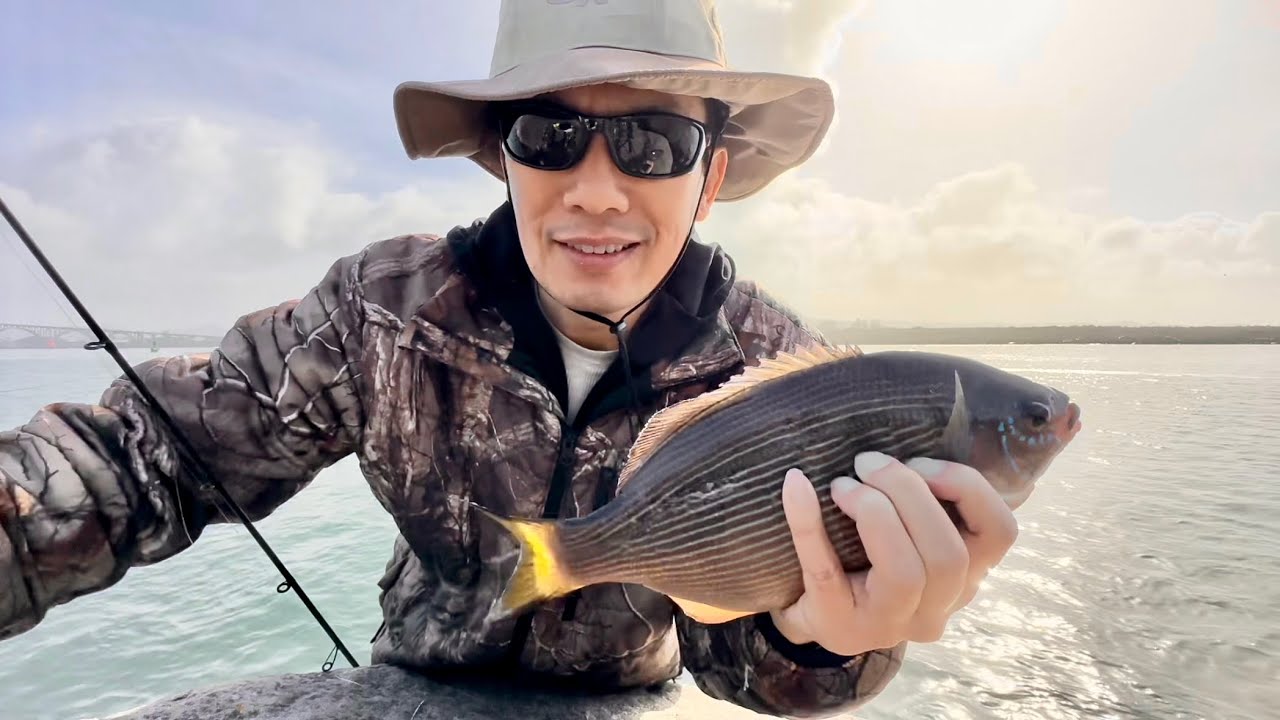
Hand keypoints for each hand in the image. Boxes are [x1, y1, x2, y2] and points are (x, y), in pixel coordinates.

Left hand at [768, 451, 1019, 655]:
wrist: (811, 614)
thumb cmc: (867, 560)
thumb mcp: (911, 535)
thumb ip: (927, 499)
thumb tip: (913, 434)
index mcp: (963, 578)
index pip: (999, 533)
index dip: (968, 488)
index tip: (921, 463)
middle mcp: (937, 610)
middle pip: (948, 552)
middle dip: (907, 493)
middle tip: (866, 462)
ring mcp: (890, 625)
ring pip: (907, 571)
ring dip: (873, 510)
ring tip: (842, 484)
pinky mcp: (839, 625)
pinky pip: (824, 570)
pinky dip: (807, 521)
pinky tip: (796, 485)